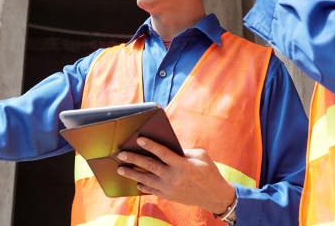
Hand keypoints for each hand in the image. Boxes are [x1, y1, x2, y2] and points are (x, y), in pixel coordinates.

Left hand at [116, 137, 235, 214]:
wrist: (214, 196)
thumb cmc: (209, 172)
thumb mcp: (200, 156)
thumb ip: (183, 151)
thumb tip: (168, 147)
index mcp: (182, 165)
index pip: (162, 152)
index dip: (150, 145)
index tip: (139, 139)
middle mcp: (173, 177)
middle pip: (149, 166)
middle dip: (133, 159)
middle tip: (121, 154)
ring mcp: (169, 188)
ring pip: (146, 179)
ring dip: (131, 173)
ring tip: (120, 168)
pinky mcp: (168, 196)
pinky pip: (151, 190)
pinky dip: (142, 185)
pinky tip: (135, 180)